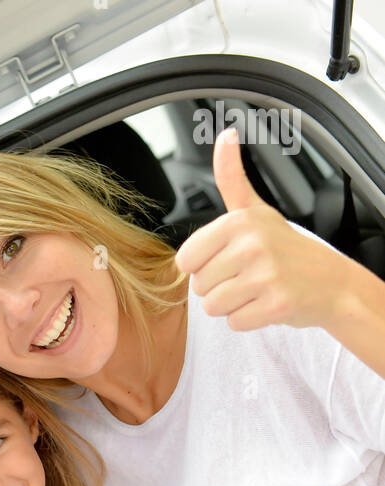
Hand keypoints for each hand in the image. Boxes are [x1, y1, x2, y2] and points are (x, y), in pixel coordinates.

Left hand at [175, 127, 343, 331]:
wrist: (328, 279)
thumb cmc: (283, 246)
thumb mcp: (254, 208)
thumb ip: (231, 177)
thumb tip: (224, 135)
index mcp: (238, 222)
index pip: (185, 260)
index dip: (202, 265)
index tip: (227, 258)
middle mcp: (251, 245)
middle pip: (198, 286)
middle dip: (218, 286)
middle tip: (246, 275)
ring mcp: (265, 276)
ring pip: (214, 307)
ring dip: (231, 305)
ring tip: (254, 289)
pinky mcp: (275, 304)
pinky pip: (235, 323)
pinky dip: (248, 319)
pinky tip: (265, 303)